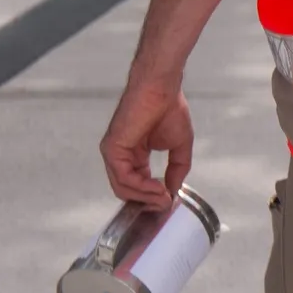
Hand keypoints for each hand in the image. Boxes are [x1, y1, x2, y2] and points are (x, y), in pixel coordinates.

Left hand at [100, 83, 192, 209]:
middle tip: (166, 204)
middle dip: (148, 201)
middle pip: (127, 191)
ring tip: (164, 197)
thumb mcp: (180, 145)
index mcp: (133, 155)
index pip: (136, 184)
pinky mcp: (112, 149)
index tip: (169, 201)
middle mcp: (120, 156)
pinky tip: (158, 187)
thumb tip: (174, 190)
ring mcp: (114, 153)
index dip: (152, 196)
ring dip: (145, 197)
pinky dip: (141, 186)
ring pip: (123, 188)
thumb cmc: (170, 109)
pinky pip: (124, 177)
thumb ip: (177, 169)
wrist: (161, 89)